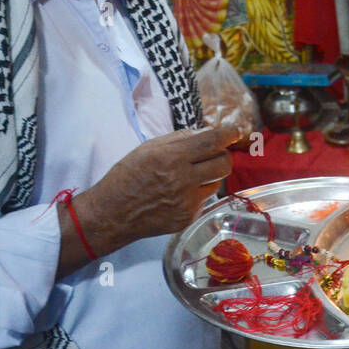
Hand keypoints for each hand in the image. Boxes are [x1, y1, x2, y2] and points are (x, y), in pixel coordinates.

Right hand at [70, 124, 241, 254]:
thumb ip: (180, 139)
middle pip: (224, 164)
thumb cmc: (127, 176)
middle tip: (214, 154)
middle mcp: (182, 180)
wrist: (113, 214)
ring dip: (209, 176)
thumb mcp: (148, 148)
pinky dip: (197, 194)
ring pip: (217, 183)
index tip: (235, 131)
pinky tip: (178, 194)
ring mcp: (187, 202)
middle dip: (223, 155)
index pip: (211, 142)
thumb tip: (206, 132)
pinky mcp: (188, 218)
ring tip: (188, 176)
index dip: (228, 134)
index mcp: (171, 158)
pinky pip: (204, 200)